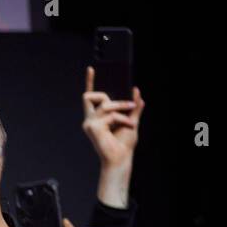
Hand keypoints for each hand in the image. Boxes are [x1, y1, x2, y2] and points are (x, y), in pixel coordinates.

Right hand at [82, 66, 143, 207]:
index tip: (92, 68)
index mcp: (97, 117)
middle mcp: (90, 119)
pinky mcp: (92, 127)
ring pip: (105, 104)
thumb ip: (134, 107)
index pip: (91, 97)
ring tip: (130, 120)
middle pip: (92, 96)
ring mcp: (89, 123)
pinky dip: (121, 119)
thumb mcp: (132, 120)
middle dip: (110, 98)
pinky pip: (110, 114)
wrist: (120, 158)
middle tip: (127, 106)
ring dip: (122, 109)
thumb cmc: (123, 144)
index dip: (90, 82)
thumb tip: (137, 91)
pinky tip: (126, 126)